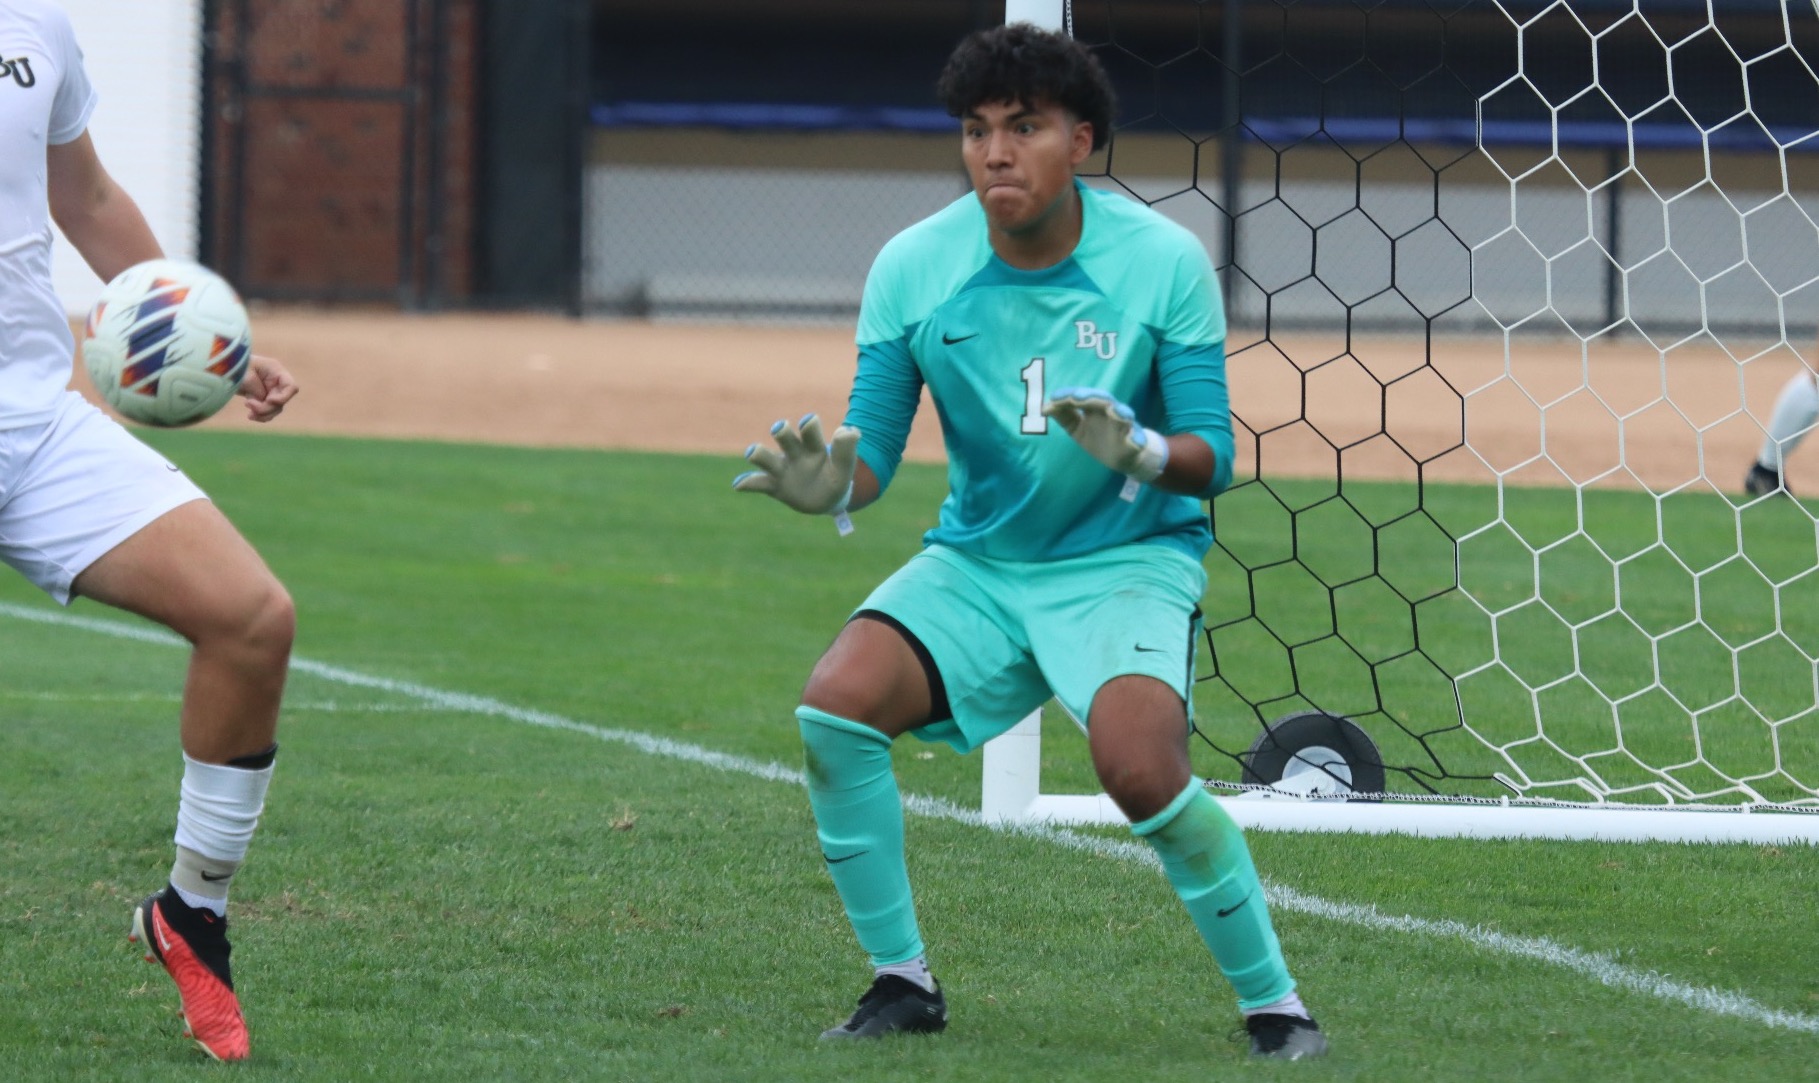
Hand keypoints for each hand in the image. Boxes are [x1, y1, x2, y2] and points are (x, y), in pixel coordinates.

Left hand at [238, 354, 297, 422]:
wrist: (221, 368)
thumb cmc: (233, 366)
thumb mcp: (245, 375)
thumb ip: (258, 389)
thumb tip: (264, 401)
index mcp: (275, 370)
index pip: (291, 387)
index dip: (284, 397)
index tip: (269, 400)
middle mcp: (276, 381)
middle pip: (281, 401)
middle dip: (267, 407)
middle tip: (249, 404)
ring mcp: (270, 390)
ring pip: (275, 409)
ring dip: (263, 414)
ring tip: (249, 413)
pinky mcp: (262, 398)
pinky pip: (267, 412)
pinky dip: (260, 416)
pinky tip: (250, 415)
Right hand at [733, 413, 859, 515]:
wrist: (828, 497)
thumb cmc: (836, 477)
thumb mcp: (845, 468)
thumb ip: (846, 451)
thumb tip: (848, 430)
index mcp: (813, 446)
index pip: (809, 429)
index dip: (809, 425)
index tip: (809, 423)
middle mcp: (795, 453)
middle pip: (785, 438)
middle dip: (782, 432)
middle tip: (780, 428)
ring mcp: (783, 469)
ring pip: (767, 458)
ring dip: (759, 453)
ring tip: (753, 452)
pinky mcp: (775, 486)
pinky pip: (758, 483)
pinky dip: (748, 483)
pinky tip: (738, 484)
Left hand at [1042, 387, 1168, 482]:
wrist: (1121, 458)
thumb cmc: (1098, 438)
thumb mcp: (1076, 428)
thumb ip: (1063, 416)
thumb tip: (1044, 407)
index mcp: (1095, 408)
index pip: (1082, 396)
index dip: (1069, 395)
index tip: (1053, 398)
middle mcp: (1110, 411)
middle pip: (1102, 399)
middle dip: (1090, 397)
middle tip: (1076, 398)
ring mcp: (1125, 425)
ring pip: (1124, 414)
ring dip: (1119, 411)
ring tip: (1112, 410)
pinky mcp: (1136, 440)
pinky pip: (1138, 439)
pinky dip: (1137, 439)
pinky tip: (1134, 441)